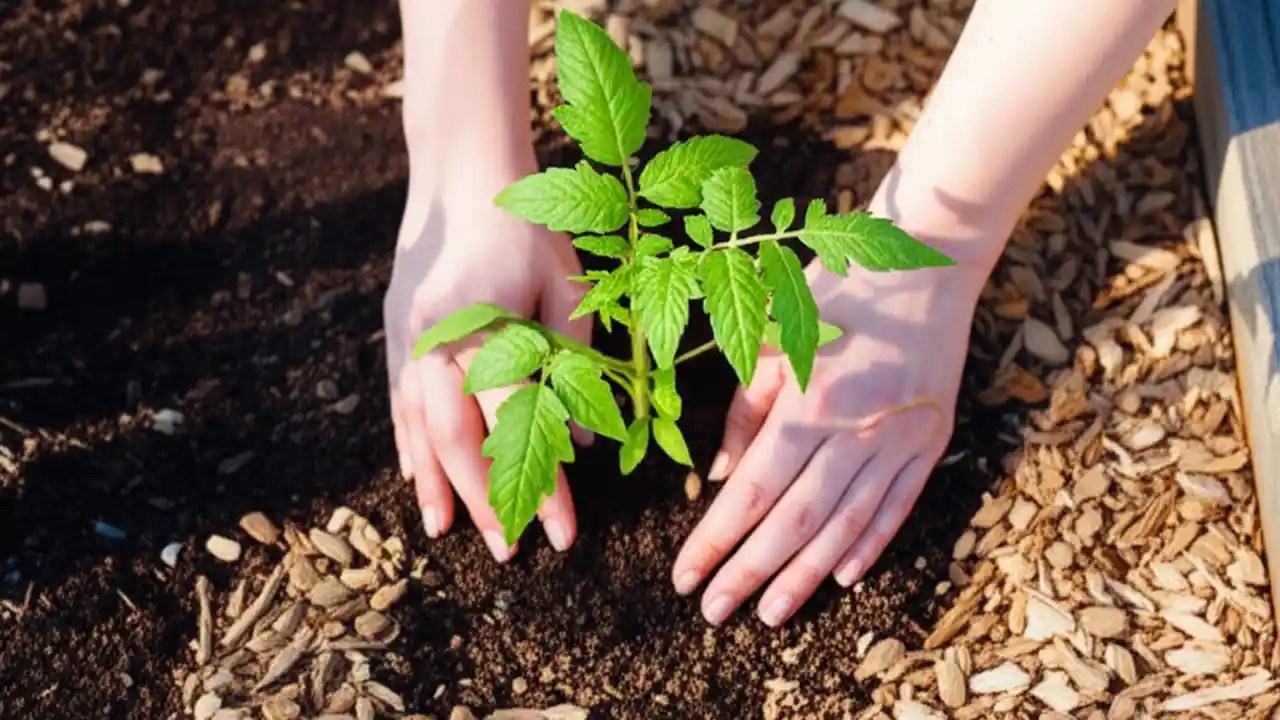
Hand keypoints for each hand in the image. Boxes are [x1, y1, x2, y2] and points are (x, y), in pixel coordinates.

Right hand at [383, 158, 590, 560]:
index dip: (539, 482)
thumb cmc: (525, 226)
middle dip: (481, 499)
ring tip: (444, 532)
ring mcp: (407, 339)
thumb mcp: (566, 286)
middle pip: (454, 439)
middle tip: (507, 548)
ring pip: (417, 428)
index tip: (562, 533)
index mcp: (482, 327)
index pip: (515, 425)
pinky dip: (407, 444)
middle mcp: (435, 341)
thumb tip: (576, 440)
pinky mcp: (396, 332)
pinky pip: (399, 402)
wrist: (459, 173)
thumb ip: (574, 361)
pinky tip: (414, 476)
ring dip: (433, 482)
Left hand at [671, 253, 983, 626]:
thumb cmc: (835, 290)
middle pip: (795, 521)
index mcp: (809, 403)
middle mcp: (856, 431)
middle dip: (750, 573)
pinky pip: (899, 506)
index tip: (685, 578)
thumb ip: (746, 409)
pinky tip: (844, 578)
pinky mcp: (931, 441)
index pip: (753, 490)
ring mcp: (899, 441)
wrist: (927, 259)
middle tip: (714, 615)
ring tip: (771, 615)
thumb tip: (723, 478)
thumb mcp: (774, 335)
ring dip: (806, 576)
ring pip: (847, 526)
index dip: (716, 540)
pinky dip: (871, 545)